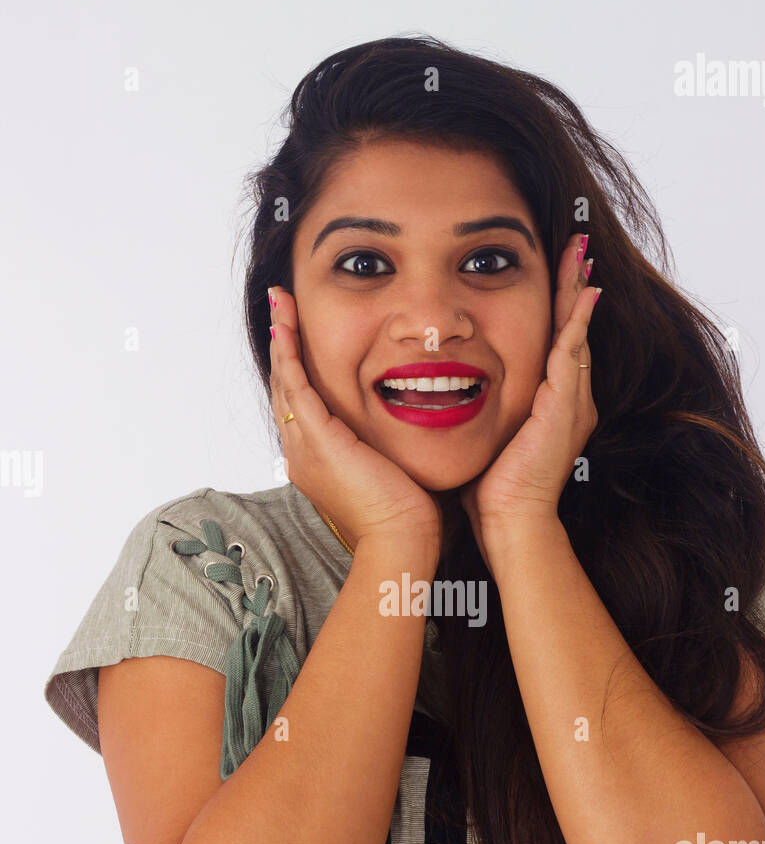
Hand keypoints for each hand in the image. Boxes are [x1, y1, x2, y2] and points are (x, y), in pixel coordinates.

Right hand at [269, 288, 441, 550]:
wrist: (399, 541)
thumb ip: (386, 449)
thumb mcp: (390, 473)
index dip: (297, 369)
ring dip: (281, 338)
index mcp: (317, 461)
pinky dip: (288, 350)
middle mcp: (301, 452)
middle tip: (281, 308)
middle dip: (282, 346)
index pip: (301, 406)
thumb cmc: (405, 518)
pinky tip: (285, 323)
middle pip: (284, 388)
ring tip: (280, 303)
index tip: (300, 338)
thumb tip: (401, 436)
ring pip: (284, 380)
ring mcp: (304, 445)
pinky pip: (294, 383)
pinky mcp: (316, 438)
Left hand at [458, 233, 599, 565]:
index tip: (554, 276)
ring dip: (578, 291)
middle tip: (578, 248)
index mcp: (551, 407)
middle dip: (574, 289)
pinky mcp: (564, 407)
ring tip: (581, 255)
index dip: (556, 310)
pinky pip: (572, 351)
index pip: (555, 345)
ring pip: (577, 333)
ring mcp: (571, 402)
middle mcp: (568, 400)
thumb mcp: (487, 440)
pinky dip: (578, 320)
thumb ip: (481, 416)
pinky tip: (583, 292)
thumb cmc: (492, 493)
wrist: (512, 523)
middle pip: (573, 330)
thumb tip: (450, 402)